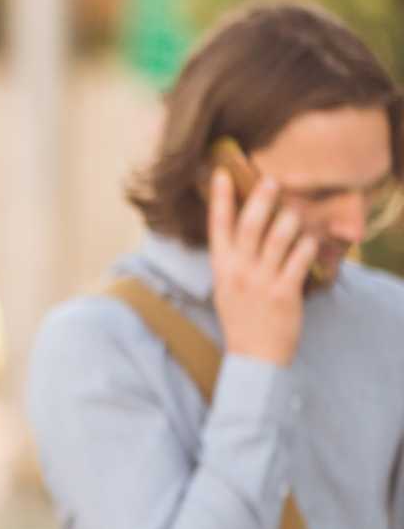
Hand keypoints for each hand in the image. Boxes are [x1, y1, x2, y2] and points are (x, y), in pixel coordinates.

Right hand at [209, 168, 319, 366]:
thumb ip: (233, 258)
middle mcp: (238, 271)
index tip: (222, 174)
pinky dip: (308, 246)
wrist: (253, 354)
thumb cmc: (241, 317)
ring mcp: (261, 281)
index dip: (220, 198)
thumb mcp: (226, 286)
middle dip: (262, 198)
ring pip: (279, 236)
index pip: (218, 226)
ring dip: (291, 220)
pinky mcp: (285, 292)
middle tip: (273, 181)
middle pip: (251, 224)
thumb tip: (244, 224)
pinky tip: (311, 242)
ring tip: (295, 215)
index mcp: (221, 267)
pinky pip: (300, 258)